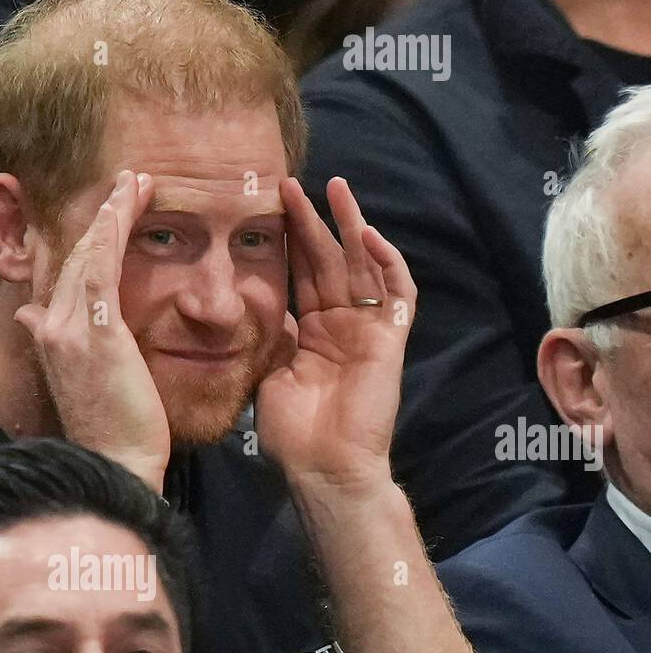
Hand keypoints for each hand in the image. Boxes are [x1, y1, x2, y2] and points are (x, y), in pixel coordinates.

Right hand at [14, 169, 170, 492]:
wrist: (117, 466)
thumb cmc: (116, 434)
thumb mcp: (84, 383)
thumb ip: (67, 348)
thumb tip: (32, 319)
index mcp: (49, 339)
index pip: (62, 276)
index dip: (83, 241)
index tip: (107, 215)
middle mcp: (49, 328)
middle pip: (71, 257)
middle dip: (98, 218)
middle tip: (127, 184)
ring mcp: (67, 328)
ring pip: (86, 252)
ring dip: (111, 212)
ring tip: (136, 182)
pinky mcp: (93, 330)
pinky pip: (102, 262)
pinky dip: (115, 226)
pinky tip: (132, 201)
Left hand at [254, 176, 416, 501]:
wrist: (323, 468)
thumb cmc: (293, 434)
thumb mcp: (268, 376)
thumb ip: (271, 337)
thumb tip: (255, 304)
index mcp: (312, 333)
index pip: (302, 276)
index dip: (289, 243)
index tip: (269, 210)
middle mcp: (341, 325)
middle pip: (330, 261)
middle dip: (314, 221)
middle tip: (292, 184)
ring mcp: (368, 330)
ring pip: (364, 266)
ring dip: (352, 226)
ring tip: (336, 189)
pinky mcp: (390, 340)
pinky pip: (397, 294)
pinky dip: (388, 262)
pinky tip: (369, 235)